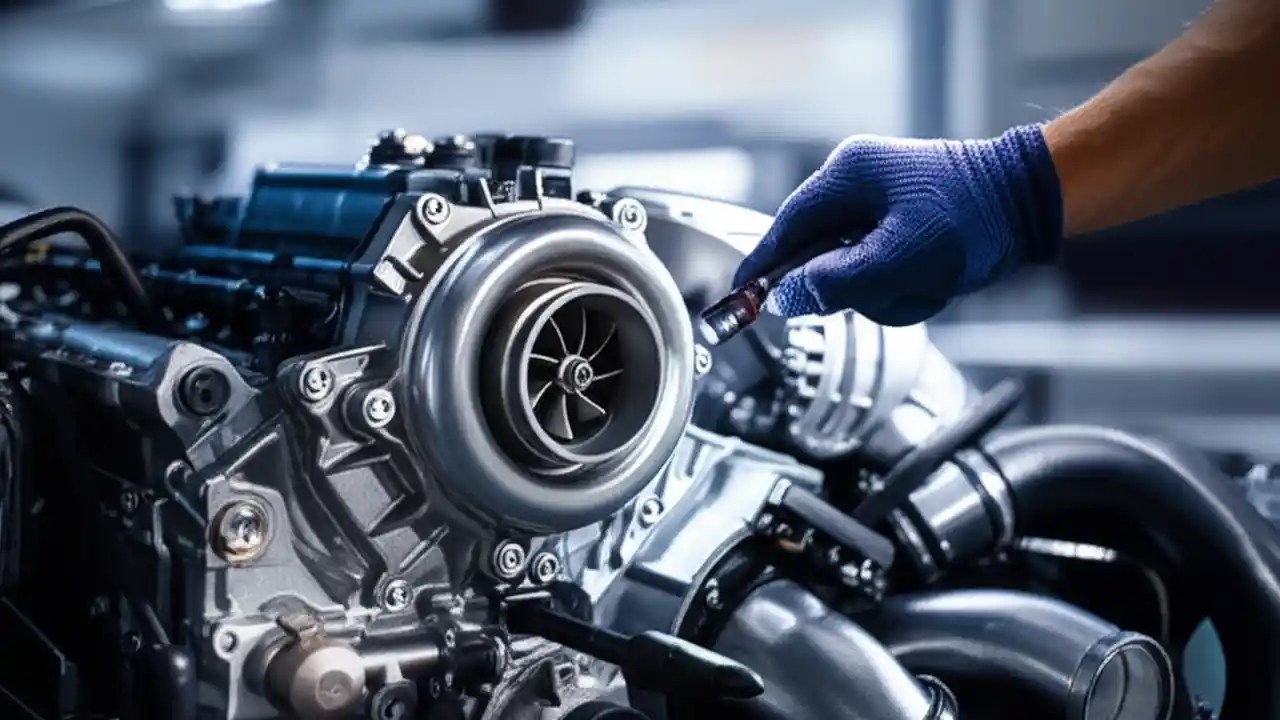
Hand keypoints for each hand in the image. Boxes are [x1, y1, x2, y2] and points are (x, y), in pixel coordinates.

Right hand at [733, 125, 1062, 325]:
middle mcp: (857, 185)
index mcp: (847, 176)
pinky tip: (935, 280)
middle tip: (894, 289)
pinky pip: (881, 270)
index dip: (763, 267)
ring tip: (927, 283)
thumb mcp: (899, 257)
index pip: (784, 228)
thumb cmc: (975, 217)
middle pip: (821, 257)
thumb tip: (785, 299)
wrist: (1034, 203)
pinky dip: (905, 286)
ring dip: (887, 291)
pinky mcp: (901, 225)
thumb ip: (835, 282)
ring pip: (854, 272)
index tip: (744, 298)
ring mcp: (880, 205)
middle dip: (856, 286)